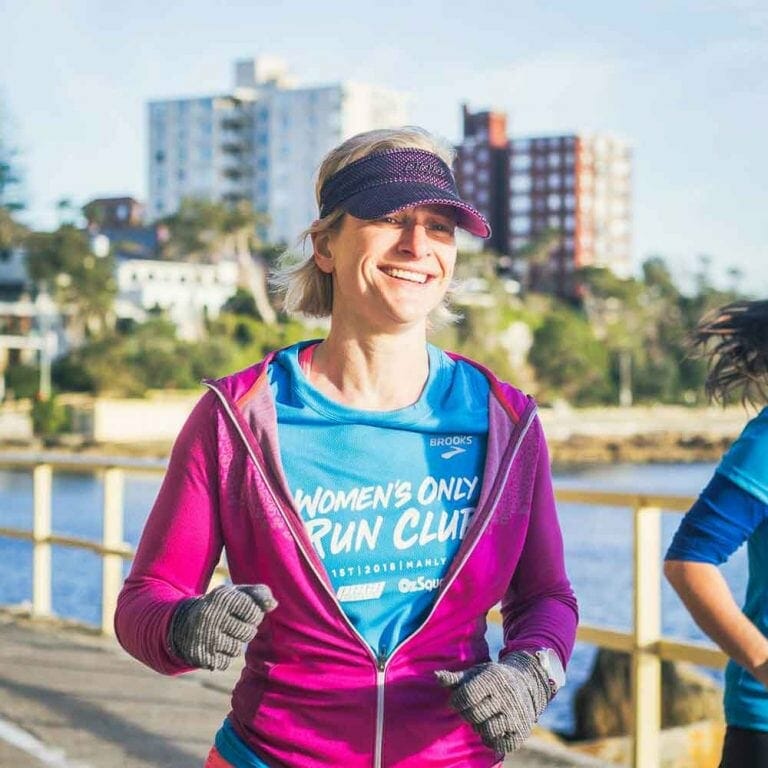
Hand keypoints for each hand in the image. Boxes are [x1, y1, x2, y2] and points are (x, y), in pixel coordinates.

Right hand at [169, 584, 276, 670]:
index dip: (255, 614)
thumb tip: (273, 604)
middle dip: (246, 630)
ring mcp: (204, 636)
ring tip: (223, 634)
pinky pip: (224, 662)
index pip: (254, 611)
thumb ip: (258, 594)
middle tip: (234, 624)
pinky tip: (214, 646)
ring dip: (234, 644)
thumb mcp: (236, 593)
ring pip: (236, 649)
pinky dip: (223, 657)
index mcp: (222, 597)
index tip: (246, 612)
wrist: (184, 622)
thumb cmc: (221, 606)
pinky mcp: (200, 655)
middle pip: (248, 633)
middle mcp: (211, 616)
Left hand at [435, 652, 550, 753]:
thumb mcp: (476, 673)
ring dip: (478, 727)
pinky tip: (489, 730)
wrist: (527, 682)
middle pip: (475, 714)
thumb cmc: (493, 678)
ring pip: (487, 730)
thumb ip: (456, 678)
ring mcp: (515, 715)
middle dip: (466, 714)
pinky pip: (500, 744)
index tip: (456, 701)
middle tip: (468, 710)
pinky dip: (491, 740)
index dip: (456, 701)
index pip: (467, 695)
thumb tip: (436, 676)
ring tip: (479, 719)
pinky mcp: (521, 731)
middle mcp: (506, 697)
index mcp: (493, 680)